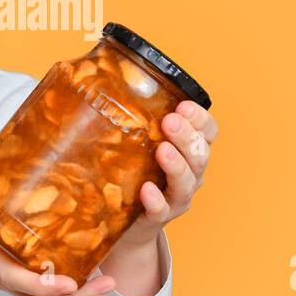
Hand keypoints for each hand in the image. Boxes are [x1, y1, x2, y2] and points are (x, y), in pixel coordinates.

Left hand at [112, 99, 217, 252]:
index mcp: (189, 150)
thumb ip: (131, 117)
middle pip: (201, 153)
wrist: (127, 221)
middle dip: (187, 136)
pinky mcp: (159, 217)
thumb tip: (88, 74)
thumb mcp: (140, 143)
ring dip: (177, 164)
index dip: (200, 118)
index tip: (183, 106)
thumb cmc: (135, 172)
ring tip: (162, 150)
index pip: (208, 131)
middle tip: (169, 121)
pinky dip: (156, 200)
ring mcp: (177, 197)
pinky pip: (162, 209)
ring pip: (187, 181)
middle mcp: (190, 173)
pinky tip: (146, 190)